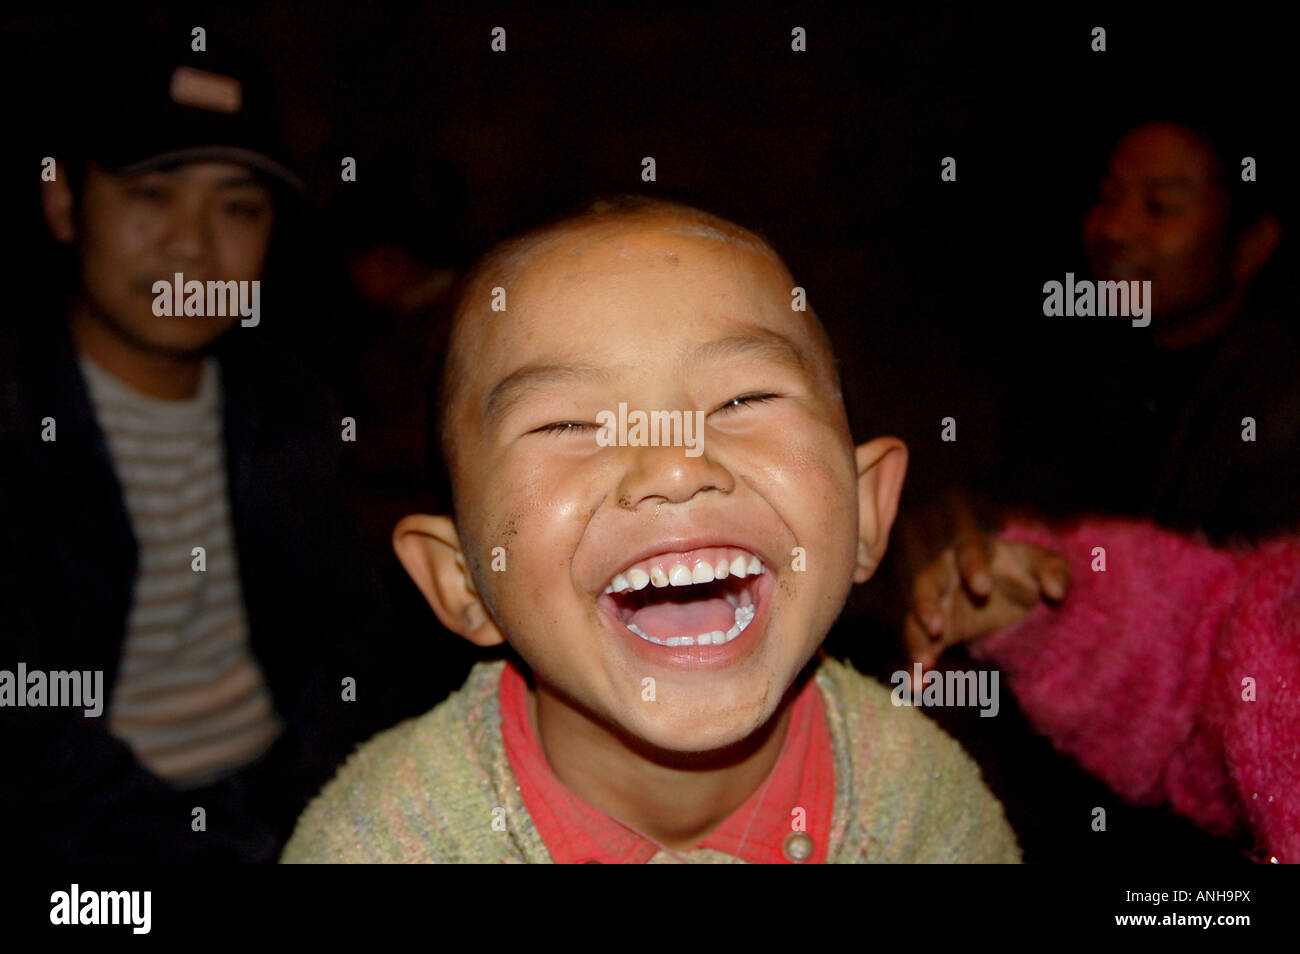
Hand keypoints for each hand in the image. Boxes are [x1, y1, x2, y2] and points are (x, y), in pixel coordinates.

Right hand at [904, 531, 1070, 669]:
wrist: (1014, 595)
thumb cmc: (1026, 572)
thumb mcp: (1045, 566)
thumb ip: (1054, 571)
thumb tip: (1056, 592)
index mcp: (973, 549)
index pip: (968, 551)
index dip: (972, 568)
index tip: (984, 589)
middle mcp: (946, 574)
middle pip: (927, 585)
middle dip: (927, 606)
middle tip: (936, 628)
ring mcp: (937, 604)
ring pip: (916, 619)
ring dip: (917, 640)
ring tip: (924, 663)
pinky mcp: (936, 632)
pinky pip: (920, 647)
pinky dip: (915, 667)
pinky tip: (917, 686)